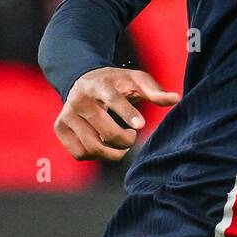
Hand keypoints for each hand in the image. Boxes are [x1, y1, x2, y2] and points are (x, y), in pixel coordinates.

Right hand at [53, 67, 180, 161]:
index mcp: (99, 84)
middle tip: (133, 135)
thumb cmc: (116, 83)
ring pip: (92, 146)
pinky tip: (104, 145)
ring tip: (122, 143)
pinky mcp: (60, 128)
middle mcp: (78, 99)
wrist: (84, 80)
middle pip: (104, 130)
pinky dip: (96, 155)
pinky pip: (79, 153)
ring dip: (112, 152)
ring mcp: (66, 114)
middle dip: (124, 140)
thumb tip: (177, 98)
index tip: (141, 125)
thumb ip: (154, 90)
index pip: (112, 99)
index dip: (127, 112)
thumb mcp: (135, 80)